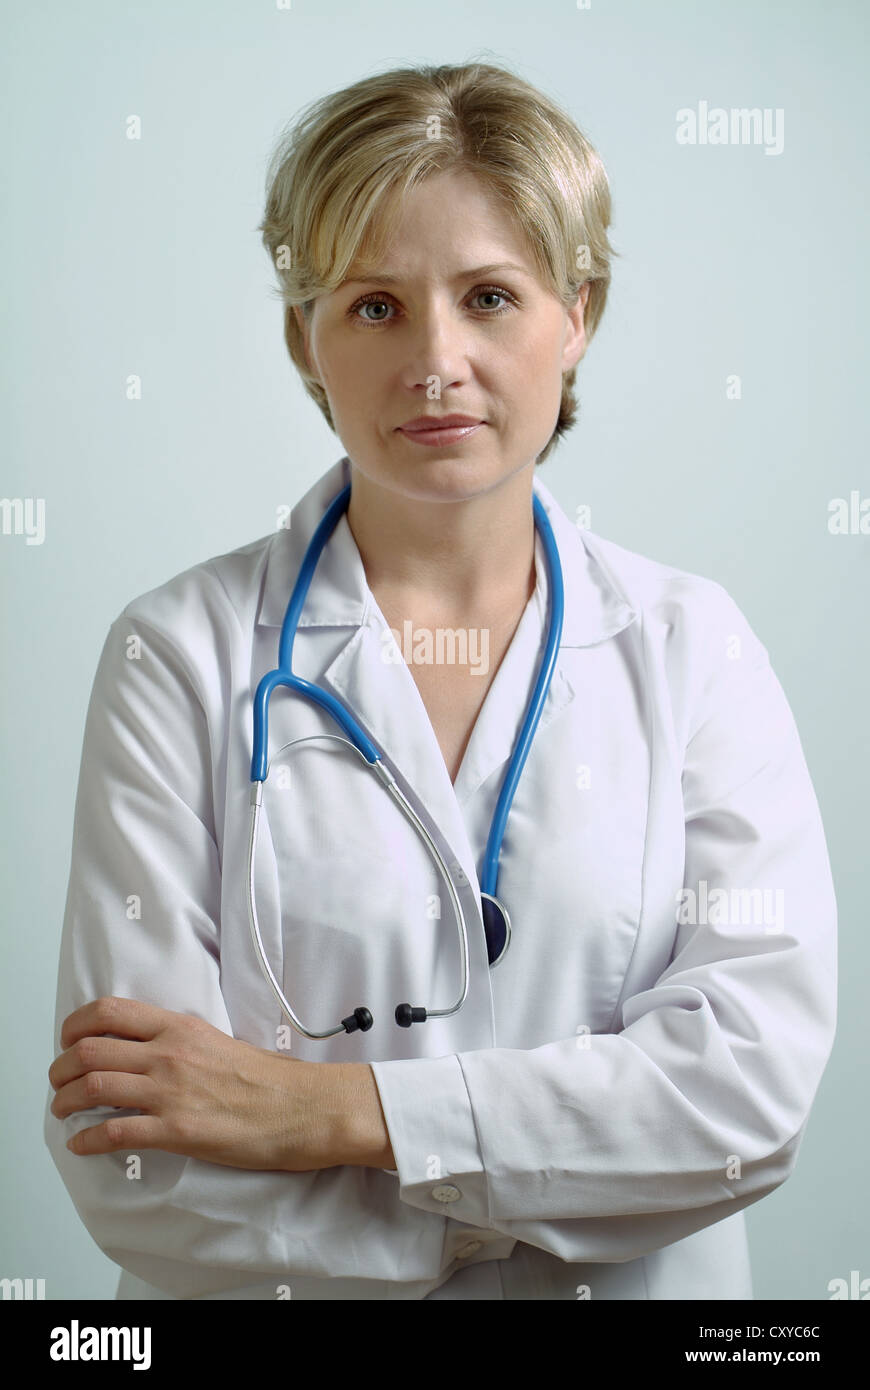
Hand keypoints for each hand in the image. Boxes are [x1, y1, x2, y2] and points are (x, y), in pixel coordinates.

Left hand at [48, 996, 355, 1171]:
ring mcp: (171, 1092)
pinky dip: (87, 1140)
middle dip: (61, 1069)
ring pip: (93, 1088)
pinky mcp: (177, 1131)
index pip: (108, 1012)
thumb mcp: (220, 1042)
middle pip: (89, 1051)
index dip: (75, 1026)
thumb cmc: (272, 1080)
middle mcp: (169, 1054)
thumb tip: (151, 1051)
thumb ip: (182, 1043)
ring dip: (66, 1101)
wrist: (305, 1108)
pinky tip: (81, 1145)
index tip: (68, 1041)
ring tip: (64, 1110)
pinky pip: (114, 1133)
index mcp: (180, 1027)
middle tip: (60, 1081)